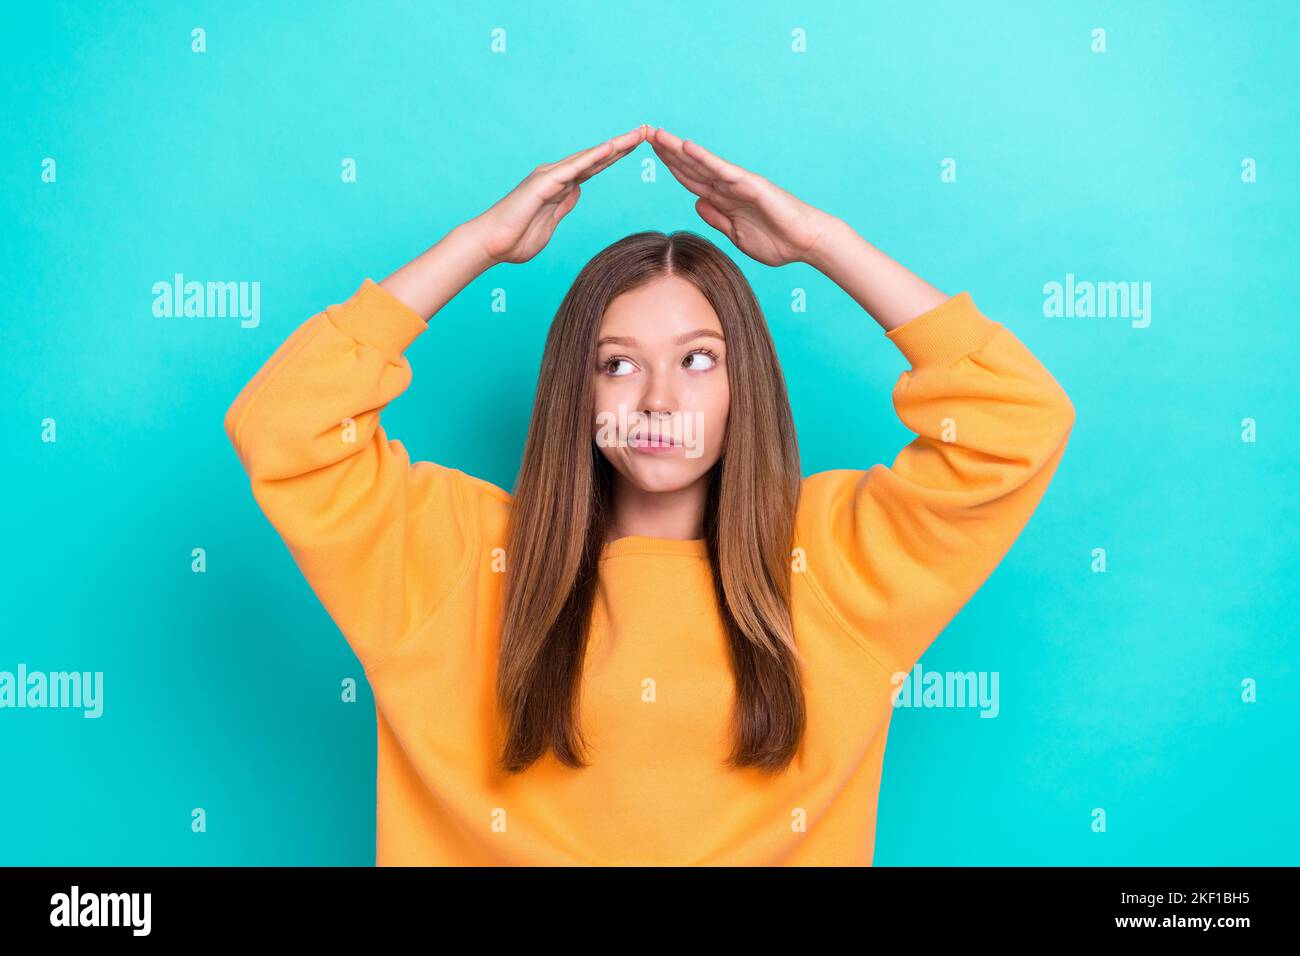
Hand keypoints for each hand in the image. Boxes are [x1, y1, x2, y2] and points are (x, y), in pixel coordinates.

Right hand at [466, 125, 648, 264]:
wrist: (491, 244)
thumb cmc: (515, 239)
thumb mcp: (550, 223)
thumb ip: (563, 207)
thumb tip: (576, 193)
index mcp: (559, 187)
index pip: (594, 168)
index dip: (615, 158)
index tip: (636, 148)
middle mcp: (556, 176)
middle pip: (596, 158)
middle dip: (621, 145)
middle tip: (645, 131)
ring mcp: (550, 177)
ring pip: (588, 158)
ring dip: (613, 146)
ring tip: (637, 135)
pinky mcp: (543, 184)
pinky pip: (574, 168)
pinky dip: (593, 157)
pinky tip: (611, 148)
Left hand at [647, 126, 836, 267]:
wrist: (805, 243)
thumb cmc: (777, 241)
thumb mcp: (736, 234)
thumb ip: (716, 218)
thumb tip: (696, 203)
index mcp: (724, 200)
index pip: (691, 179)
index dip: (670, 167)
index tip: (651, 154)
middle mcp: (728, 187)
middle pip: (691, 166)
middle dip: (667, 151)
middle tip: (645, 133)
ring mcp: (738, 183)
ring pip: (702, 163)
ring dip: (678, 149)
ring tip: (657, 135)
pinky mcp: (750, 185)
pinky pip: (722, 169)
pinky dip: (704, 158)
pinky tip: (686, 147)